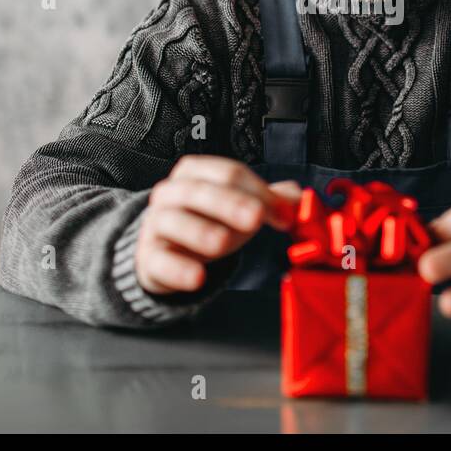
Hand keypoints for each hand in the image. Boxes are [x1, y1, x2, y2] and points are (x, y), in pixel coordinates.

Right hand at [136, 155, 301, 295]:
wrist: (165, 250)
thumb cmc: (204, 221)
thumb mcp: (236, 207)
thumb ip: (268, 200)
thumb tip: (301, 198)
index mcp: (194, 173)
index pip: (227, 173)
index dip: (258, 191)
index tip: (282, 213)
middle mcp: (170, 193)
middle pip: (199, 192)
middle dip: (230, 203)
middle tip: (256, 218)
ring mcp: (156, 224)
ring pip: (174, 221)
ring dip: (200, 231)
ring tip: (224, 242)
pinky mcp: (149, 257)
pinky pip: (160, 261)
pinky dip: (179, 269)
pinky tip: (198, 277)